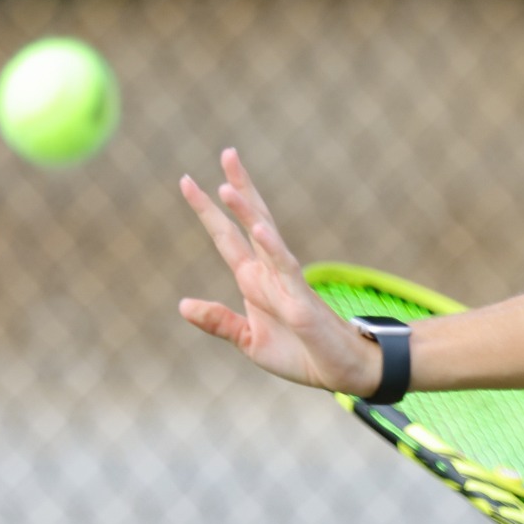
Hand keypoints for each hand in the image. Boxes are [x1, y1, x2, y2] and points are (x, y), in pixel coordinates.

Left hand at [178, 148, 379, 393]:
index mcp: (254, 281)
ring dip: (245, 211)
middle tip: (227, 152)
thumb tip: (182, 304)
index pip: (227, 237)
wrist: (341, 371)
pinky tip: (258, 227)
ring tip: (225, 185)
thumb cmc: (300, 354)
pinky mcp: (301, 300)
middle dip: (237, 188)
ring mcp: (287, 283)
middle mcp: (269, 273)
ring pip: (265, 237)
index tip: (187, 180)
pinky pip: (286, 268)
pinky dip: (272, 247)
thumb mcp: (249, 342)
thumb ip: (219, 322)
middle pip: (251, 220)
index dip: (208, 210)